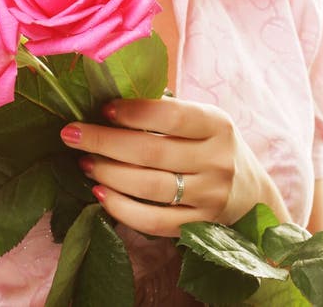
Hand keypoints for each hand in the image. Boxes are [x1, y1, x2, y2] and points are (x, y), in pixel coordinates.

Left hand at [60, 97, 290, 236]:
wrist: (251, 196)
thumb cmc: (212, 146)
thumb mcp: (203, 121)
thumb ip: (167, 111)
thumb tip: (112, 94)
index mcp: (217, 125)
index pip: (173, 116)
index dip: (135, 112)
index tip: (103, 108)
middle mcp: (217, 160)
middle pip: (152, 152)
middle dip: (105, 142)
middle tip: (71, 134)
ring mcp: (210, 197)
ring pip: (149, 187)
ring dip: (108, 174)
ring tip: (84, 162)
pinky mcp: (199, 227)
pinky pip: (154, 221)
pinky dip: (122, 209)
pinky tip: (100, 194)